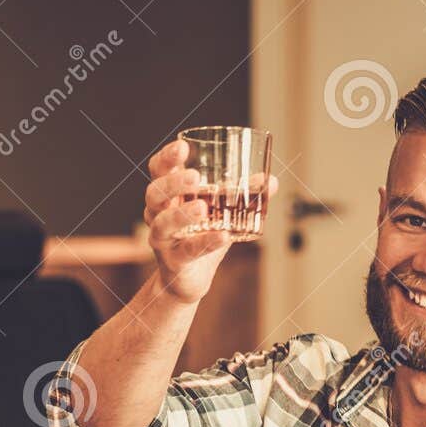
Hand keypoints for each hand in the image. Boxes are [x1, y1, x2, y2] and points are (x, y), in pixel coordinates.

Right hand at [143, 139, 277, 304]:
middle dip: (173, 183)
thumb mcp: (222, 212)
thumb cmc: (202, 236)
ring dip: (181, 214)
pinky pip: (186, 251)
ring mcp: (162, 239)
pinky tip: (222, 236)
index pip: (158, 171)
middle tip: (195, 178)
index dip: (166, 158)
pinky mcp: (173, 261)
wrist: (192, 278)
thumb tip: (270, 180)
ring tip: (202, 208)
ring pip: (162, 223)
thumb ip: (244, 195)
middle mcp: (158, 214)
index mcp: (169, 196)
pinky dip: (204, 243)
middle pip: (155, 193)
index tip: (183, 148)